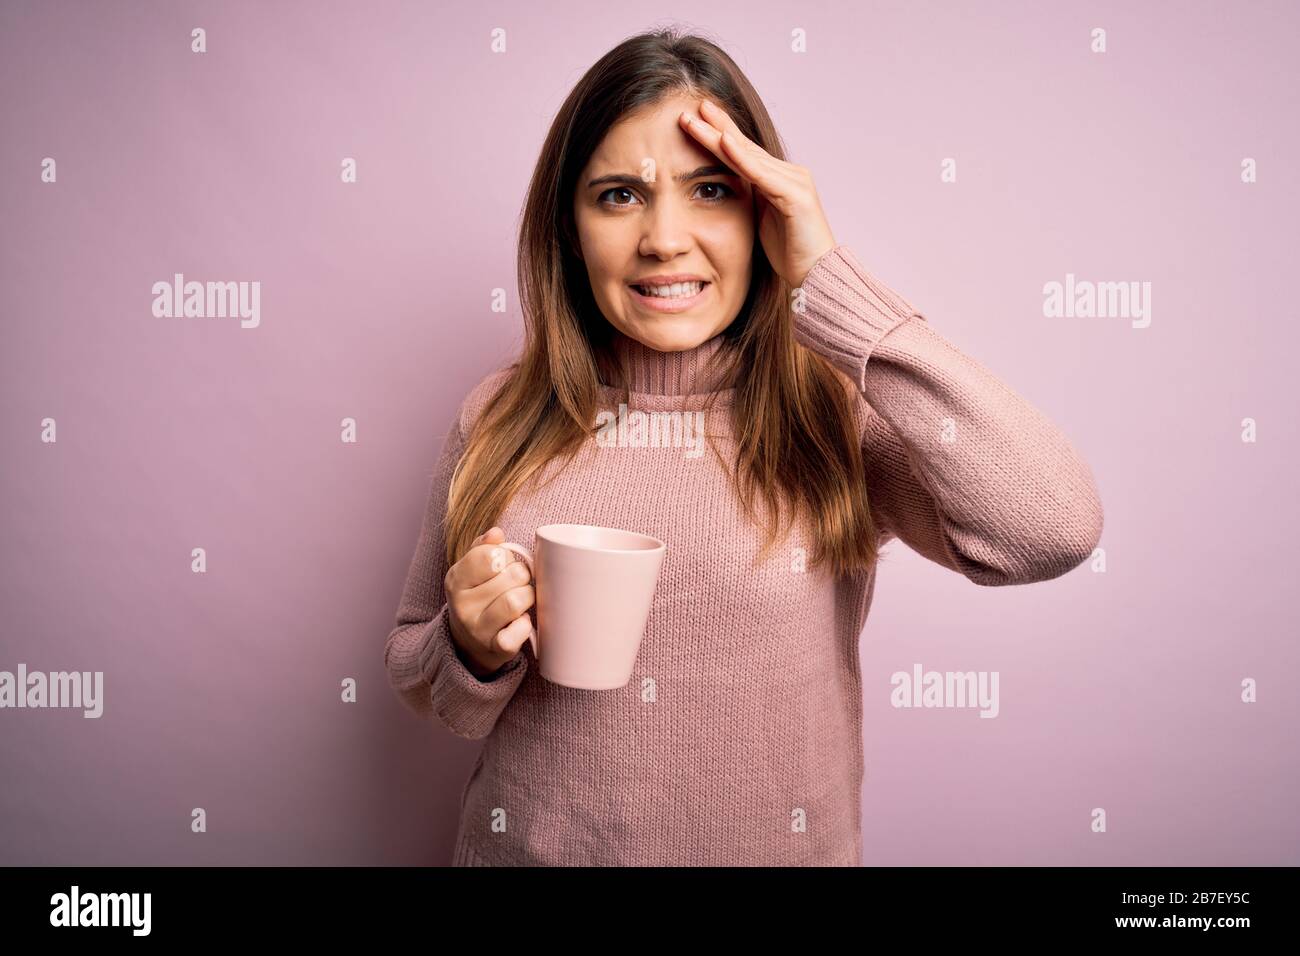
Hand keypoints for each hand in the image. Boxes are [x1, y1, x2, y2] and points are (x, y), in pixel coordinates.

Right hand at [444, 527, 534, 678]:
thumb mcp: (472, 571)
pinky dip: (525, 626)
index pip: (491, 554)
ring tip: (521, 601)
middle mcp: (461, 604)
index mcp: (455, 579)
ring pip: (516, 601)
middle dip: (522, 577)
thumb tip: (496, 532)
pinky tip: (519, 623)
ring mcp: (477, 629)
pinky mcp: (496, 648)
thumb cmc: (478, 599)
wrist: (468, 645)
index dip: (506, 557)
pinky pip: (519, 631)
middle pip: (511, 575)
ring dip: (527, 598)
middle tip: (516, 585)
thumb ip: (483, 548)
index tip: (504, 566)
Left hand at [679, 98, 836, 288]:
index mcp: (778, 180)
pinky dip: (742, 158)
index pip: (744, 152)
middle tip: (692, 105)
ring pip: (750, 156)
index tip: (697, 117)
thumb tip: (723, 190)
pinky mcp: (797, 196)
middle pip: (744, 147)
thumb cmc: (790, 253)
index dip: (720, 134)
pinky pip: (763, 175)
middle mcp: (789, 174)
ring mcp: (795, 182)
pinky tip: (724, 143)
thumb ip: (748, 200)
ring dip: (720, 136)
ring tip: (698, 118)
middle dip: (717, 126)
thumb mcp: (760, 221)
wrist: (815, 276)